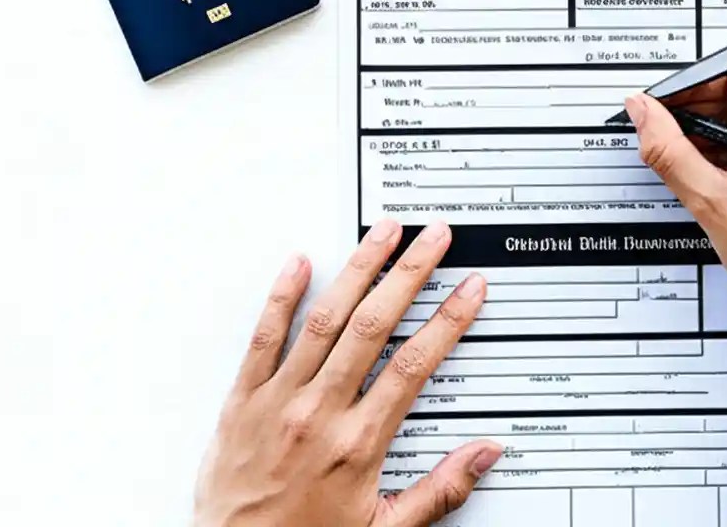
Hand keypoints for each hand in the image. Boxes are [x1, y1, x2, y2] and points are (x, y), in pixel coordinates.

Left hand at [193, 220, 500, 526]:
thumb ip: (440, 492)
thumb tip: (484, 456)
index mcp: (358, 443)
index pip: (413, 364)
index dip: (447, 320)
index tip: (469, 290)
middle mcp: (318, 412)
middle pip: (373, 325)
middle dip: (409, 273)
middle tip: (433, 238)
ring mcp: (277, 401)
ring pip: (324, 318)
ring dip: (357, 269)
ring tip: (382, 234)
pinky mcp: (241, 400)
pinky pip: (263, 337)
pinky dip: (281, 296)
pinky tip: (300, 264)